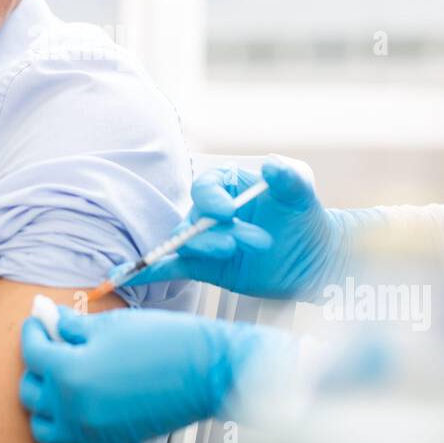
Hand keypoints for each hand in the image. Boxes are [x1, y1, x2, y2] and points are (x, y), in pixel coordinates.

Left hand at [19, 307, 271, 442]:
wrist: (206, 371)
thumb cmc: (164, 342)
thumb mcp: (112, 324)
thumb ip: (73, 325)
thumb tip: (53, 320)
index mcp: (69, 371)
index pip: (32, 350)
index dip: (34, 330)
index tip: (39, 320)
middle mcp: (72, 406)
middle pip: (30, 389)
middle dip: (36, 363)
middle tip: (52, 345)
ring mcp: (88, 430)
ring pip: (43, 425)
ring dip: (45, 402)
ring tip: (60, 381)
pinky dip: (67, 433)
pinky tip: (78, 410)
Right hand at [123, 156, 348, 300]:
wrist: (315, 260)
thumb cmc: (305, 220)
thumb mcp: (300, 196)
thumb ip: (287, 179)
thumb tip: (273, 166)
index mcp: (228, 187)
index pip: (206, 188)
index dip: (211, 199)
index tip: (229, 211)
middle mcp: (211, 212)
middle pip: (196, 218)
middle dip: (216, 231)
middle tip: (251, 241)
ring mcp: (207, 240)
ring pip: (188, 243)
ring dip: (205, 248)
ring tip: (233, 252)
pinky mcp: (206, 267)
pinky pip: (174, 267)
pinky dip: (151, 271)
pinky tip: (128, 276)